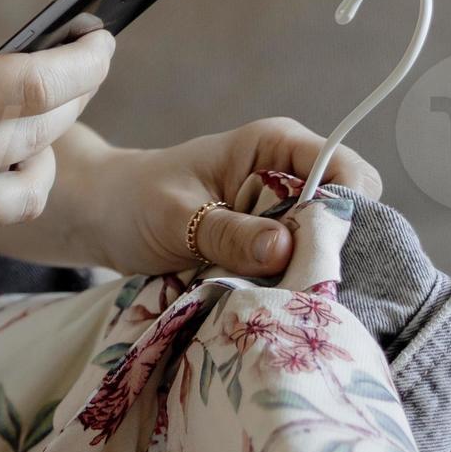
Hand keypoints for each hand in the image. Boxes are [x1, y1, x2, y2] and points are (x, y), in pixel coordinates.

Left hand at [57, 118, 381, 276]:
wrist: (103, 215)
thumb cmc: (135, 201)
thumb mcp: (176, 217)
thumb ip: (229, 233)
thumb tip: (283, 249)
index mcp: (276, 146)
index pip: (346, 171)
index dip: (346, 212)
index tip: (322, 255)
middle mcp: (290, 174)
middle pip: (347, 214)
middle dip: (332, 252)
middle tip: (304, 290)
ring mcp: (284, 211)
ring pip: (328, 246)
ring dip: (311, 275)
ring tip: (285, 302)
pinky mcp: (273, 244)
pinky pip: (302, 266)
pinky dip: (292, 285)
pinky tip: (276, 305)